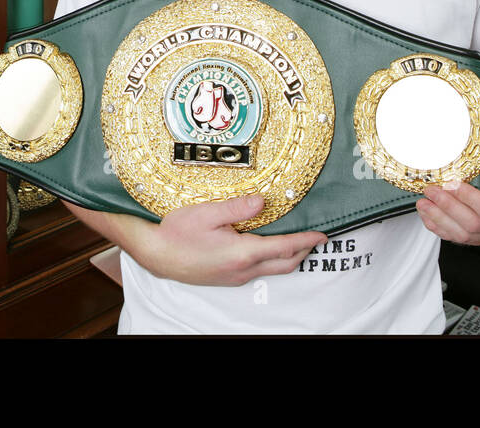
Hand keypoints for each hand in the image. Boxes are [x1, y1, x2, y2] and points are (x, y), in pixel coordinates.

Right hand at [139, 194, 326, 285]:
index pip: (285, 247)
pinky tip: (265, 246)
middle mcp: (243, 269)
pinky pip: (257, 270)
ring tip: (295, 241)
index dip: (306, 240)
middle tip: (315, 238)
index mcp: (243, 253)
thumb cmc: (177, 233)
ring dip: (288, 257)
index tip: (323, 234)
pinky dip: (271, 259)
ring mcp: (235, 276)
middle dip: (303, 251)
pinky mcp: (227, 277)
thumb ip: (238, 207)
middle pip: (285, 264)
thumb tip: (263, 201)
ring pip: (272, 269)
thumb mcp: (207, 213)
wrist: (156, 254)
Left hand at [415, 129, 479, 245]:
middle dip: (448, 208)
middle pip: (475, 225)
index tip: (448, 184)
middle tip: (429, 191)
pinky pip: (458, 238)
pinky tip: (427, 215)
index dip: (467, 199)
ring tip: (422, 203)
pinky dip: (440, 228)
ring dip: (440, 220)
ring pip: (465, 235)